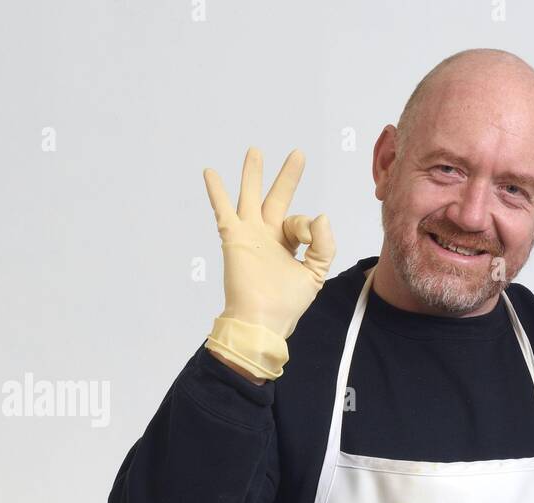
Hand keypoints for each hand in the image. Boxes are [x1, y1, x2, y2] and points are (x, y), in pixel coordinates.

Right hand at [203, 147, 335, 378]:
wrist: (262, 320)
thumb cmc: (286, 304)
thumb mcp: (315, 273)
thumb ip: (323, 245)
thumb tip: (321, 215)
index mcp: (288, 244)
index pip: (302, 222)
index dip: (309, 227)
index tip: (308, 239)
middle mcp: (268, 235)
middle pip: (278, 198)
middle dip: (287, 176)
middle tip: (298, 153)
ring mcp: (249, 234)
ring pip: (251, 196)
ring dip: (252, 174)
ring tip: (255, 151)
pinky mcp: (234, 237)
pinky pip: (224, 210)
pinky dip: (217, 191)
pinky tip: (210, 173)